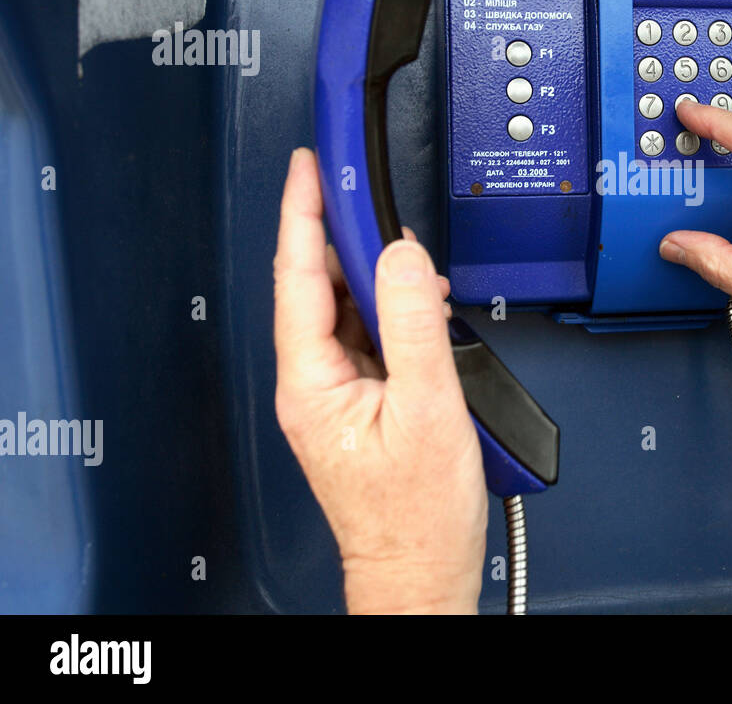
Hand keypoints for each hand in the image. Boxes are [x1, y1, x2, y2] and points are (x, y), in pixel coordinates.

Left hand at [272, 148, 486, 613]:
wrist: (422, 571)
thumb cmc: (417, 515)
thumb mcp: (428, 409)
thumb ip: (415, 325)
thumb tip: (404, 259)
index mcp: (312, 381)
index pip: (297, 276)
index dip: (303, 212)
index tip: (311, 165)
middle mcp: (313, 383)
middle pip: (317, 285)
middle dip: (340, 232)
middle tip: (363, 187)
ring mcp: (335, 393)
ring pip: (345, 308)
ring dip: (372, 271)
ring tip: (403, 247)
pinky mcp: (360, 401)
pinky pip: (368, 334)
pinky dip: (390, 307)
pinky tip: (418, 301)